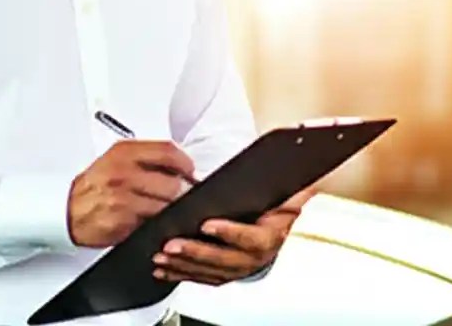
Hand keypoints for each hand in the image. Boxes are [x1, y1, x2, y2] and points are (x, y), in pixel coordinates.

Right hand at [67, 140, 195, 247]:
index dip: (185, 164)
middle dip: (182, 193)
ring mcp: (123, 198)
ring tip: (166, 211)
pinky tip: (153, 222)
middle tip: (180, 197)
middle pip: (173, 182)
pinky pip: (153, 224)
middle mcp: (123, 173)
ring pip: (166, 206)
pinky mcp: (122, 222)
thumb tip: (179, 166)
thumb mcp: (115, 161)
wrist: (65, 210)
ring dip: (171, 211)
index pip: (168, 152)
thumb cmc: (94, 187)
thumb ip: (145, 160)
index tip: (190, 173)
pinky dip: (159, 225)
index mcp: (123, 153)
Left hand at [151, 186, 315, 284]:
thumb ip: (285, 185)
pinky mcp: (224, 273)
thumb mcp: (283, 192)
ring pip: (210, 271)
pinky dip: (180, 274)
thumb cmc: (273, 204)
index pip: (252, 239)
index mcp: (272, 235)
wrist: (276, 226)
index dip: (230, 233)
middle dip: (197, 253)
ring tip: (161, 257)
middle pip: (226, 260)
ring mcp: (239, 268)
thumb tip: (290, 173)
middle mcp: (256, 257)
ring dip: (183, 266)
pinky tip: (163, 269)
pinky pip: (201, 276)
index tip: (206, 225)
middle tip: (172, 245)